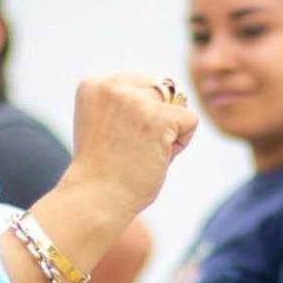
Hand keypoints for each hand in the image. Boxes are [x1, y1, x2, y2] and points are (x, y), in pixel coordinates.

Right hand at [66, 74, 197, 224]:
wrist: (96, 199)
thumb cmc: (104, 171)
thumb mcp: (106, 124)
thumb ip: (127, 104)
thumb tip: (178, 96)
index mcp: (94, 85)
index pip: (140, 82)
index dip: (141, 113)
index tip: (119, 139)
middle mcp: (111, 86)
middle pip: (159, 90)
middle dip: (156, 119)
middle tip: (132, 149)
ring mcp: (134, 100)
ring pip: (175, 103)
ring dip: (168, 130)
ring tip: (143, 153)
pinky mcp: (157, 118)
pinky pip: (189, 119)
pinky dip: (181, 142)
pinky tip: (158, 158)